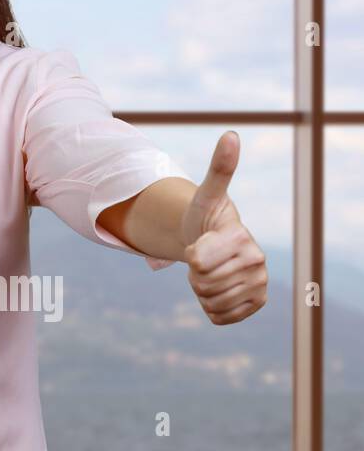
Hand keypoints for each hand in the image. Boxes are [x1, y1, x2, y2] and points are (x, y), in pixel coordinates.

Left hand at [180, 130, 267, 324]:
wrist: (213, 240)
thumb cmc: (205, 216)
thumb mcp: (205, 194)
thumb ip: (219, 168)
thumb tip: (231, 134)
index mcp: (242, 238)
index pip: (197, 262)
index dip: (190, 255)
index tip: (199, 242)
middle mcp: (257, 263)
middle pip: (202, 283)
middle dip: (194, 273)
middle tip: (203, 257)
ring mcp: (259, 285)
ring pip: (209, 301)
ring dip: (201, 289)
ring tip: (210, 270)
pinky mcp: (255, 304)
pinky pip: (219, 316)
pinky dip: (210, 306)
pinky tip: (217, 287)